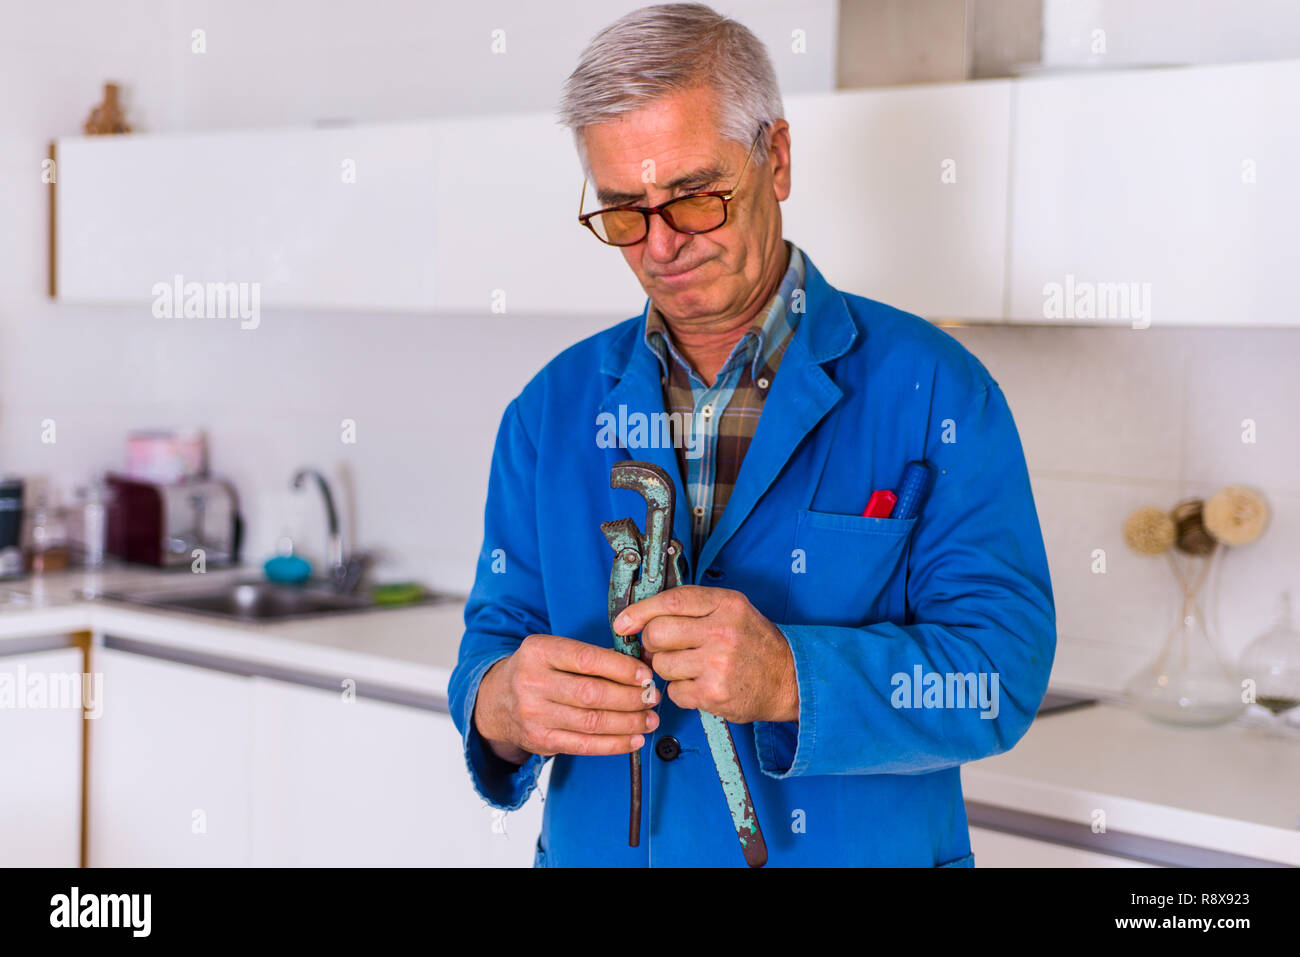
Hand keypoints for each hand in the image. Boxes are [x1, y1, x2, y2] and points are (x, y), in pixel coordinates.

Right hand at [473, 633, 659, 762]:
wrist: (496, 700)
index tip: (645, 675)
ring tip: (649, 719)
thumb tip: (641, 666)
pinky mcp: (540, 740)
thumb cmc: (537, 671)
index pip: (587, 659)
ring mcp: (534, 714)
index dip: (621, 668)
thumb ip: (592, 656)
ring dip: (628, 723)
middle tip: (652, 698)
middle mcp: (532, 682)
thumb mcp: (554, 651)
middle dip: (630, 698)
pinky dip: (614, 744)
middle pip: (591, 694)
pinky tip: (634, 739)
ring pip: (592, 722)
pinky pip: (584, 745)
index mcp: (538, 651)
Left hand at [614, 586, 798, 724]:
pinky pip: (674, 692)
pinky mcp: (713, 693)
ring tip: (691, 668)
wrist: (790, 680)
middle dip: (653, 643)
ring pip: (662, 665)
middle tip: (665, 648)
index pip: (671, 602)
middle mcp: (721, 631)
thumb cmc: (757, 645)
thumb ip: (696, 608)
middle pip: (657, 633)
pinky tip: (701, 685)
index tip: (624, 622)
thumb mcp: (734, 611)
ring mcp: (717, 664)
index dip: (639, 611)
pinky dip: (682, 692)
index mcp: (726, 605)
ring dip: (668, 669)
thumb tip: (644, 617)